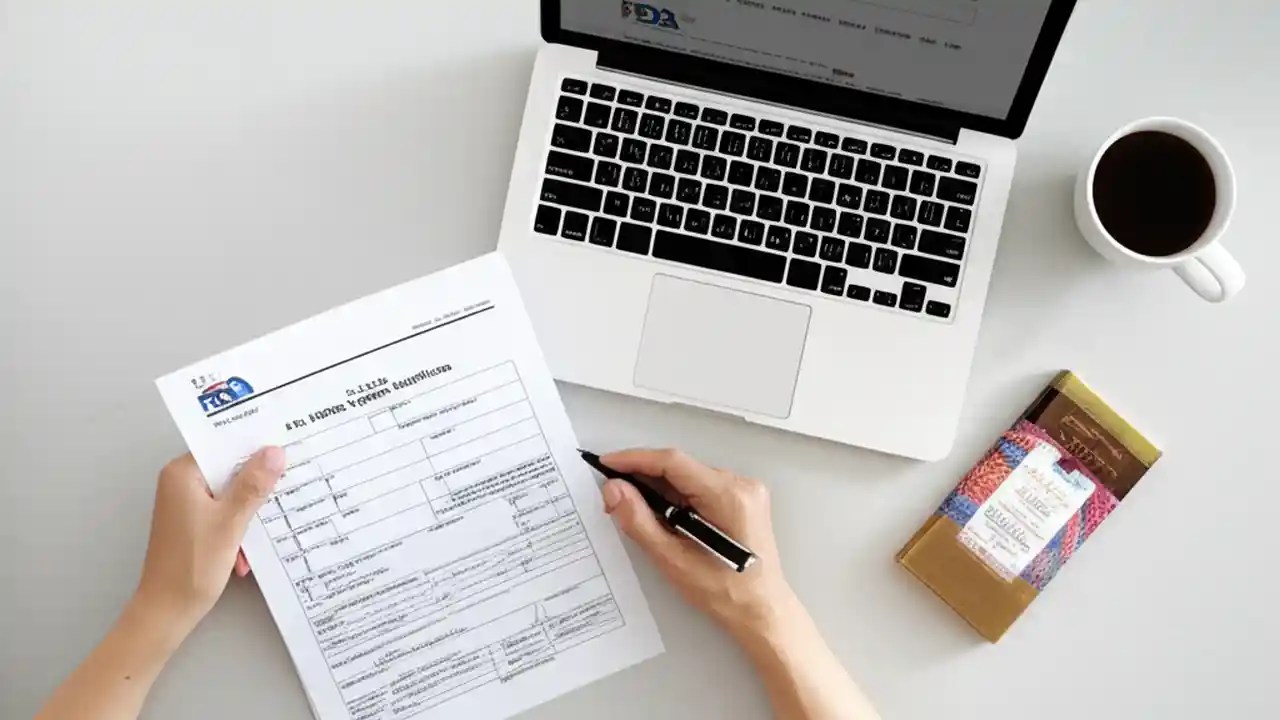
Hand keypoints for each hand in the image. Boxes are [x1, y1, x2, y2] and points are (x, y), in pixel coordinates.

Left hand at [134, 447, 284, 631]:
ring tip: (268, 522)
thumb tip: (275, 451)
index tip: (285, 447)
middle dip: (255, 481)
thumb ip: (253, 485)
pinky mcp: (192, 522)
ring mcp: (185, 503)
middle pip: (227, 468)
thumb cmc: (194, 564)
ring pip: (229, 491)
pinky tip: (248, 547)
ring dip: (248, 508)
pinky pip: (223, 510)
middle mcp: (180, 483)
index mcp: (182, 474)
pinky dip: (238, 523)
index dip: (254, 446)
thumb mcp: (230, 521)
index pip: (223, 445)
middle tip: (288, 481)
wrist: (168, 609)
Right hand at [600, 448, 798, 639]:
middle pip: (680, 467)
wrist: (762, 610)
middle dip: (643, 477)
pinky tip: (662, 514)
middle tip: (613, 494)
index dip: (635, 459)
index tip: (606, 464)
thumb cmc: (726, 593)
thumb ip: (640, 521)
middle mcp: (740, 485)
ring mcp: (744, 491)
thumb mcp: (674, 560)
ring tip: (634, 508)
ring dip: (660, 489)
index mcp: (728, 496)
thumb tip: (614, 490)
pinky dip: (677, 496)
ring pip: (689, 477)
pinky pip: (701, 486)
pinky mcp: (742, 500)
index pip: (673, 462)